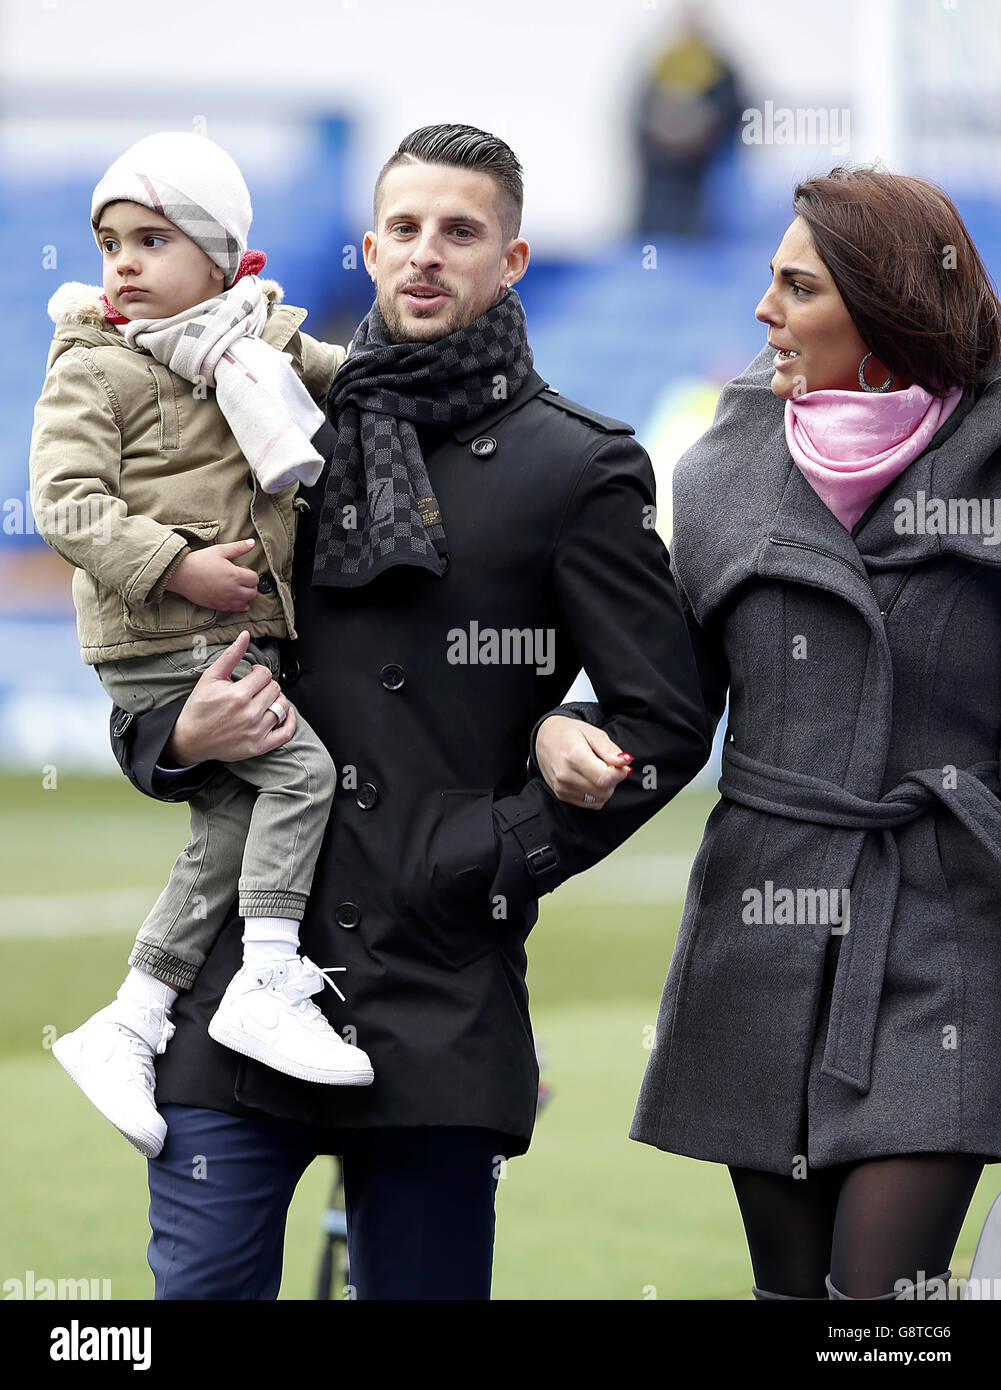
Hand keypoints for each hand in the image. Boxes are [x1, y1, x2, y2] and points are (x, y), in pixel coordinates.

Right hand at [164, 539, 259, 611]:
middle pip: (253, 592)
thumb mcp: (220, 550)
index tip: (241, 568)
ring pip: (246, 602)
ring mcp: (225, 600)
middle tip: (240, 577)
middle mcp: (232, 590)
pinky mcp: (218, 606)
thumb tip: (252, 542)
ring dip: (245, 594)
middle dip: (250, 584)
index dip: (250, 572)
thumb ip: (239, 547)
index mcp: (234, 575)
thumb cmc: (200, 561)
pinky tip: (233, 596)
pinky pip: (236, 609)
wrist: (181, 574)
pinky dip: (239, 604)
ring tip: (235, 586)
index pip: (255, 579)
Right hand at [165, 630, 297, 763]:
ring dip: (277, 700)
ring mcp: (256, 732)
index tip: (252, 675)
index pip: (265, 674)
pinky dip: (291, 721)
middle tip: (255, 688)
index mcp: (238, 695)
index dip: (259, 672)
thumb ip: (231, 656)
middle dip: (266, 685)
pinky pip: (286, 733)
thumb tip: (245, 635)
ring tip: (264, 699)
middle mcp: (250, 714)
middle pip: (275, 689)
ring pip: (283, 707)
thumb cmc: (199, 708)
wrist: (190, 739)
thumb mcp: (210, 677)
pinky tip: (286, 713)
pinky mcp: (259, 746)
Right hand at [535, 715, 632, 808]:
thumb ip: (609, 750)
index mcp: (574, 757)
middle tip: (608, 765)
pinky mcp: (562, 795)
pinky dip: (597, 794)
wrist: (544, 738)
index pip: (606, 777)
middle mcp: (566, 776)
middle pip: (604, 790)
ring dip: (605, 787)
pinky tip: (591, 779)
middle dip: (613, 779)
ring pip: (599, 799)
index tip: (622, 764)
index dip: (620, 773)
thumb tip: (625, 762)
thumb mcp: (592, 733)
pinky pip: (590, 803)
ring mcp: (562, 788)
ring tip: (597, 770)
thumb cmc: (568, 733)